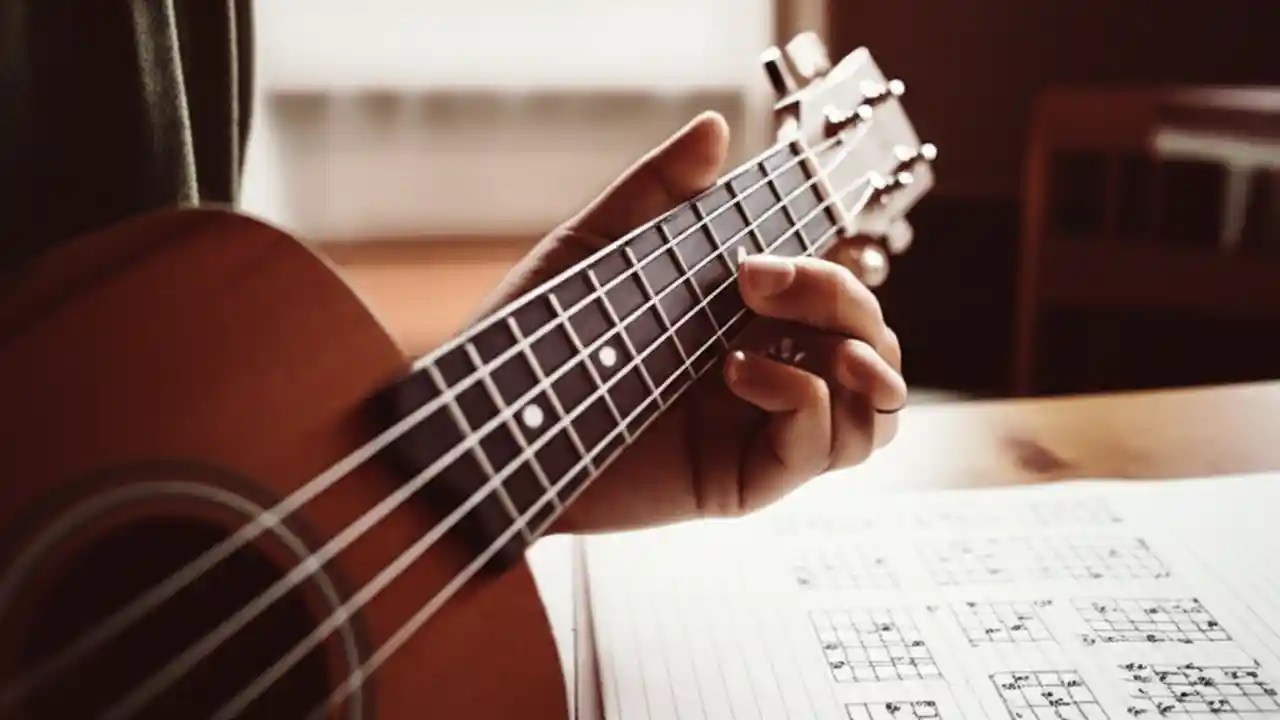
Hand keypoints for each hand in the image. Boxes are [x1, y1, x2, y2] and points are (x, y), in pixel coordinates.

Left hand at [472, 112, 905, 532]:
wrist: (494, 422)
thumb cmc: (536, 337)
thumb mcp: (595, 245)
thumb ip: (657, 189)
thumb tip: (714, 127)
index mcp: (744, 320)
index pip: (837, 292)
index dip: (836, 265)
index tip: (771, 249)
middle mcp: (767, 372)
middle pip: (870, 341)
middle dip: (844, 298)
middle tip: (760, 281)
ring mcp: (759, 430)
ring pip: (876, 409)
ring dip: (864, 362)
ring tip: (798, 341)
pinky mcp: (743, 480)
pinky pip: (824, 448)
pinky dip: (807, 401)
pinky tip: (742, 374)